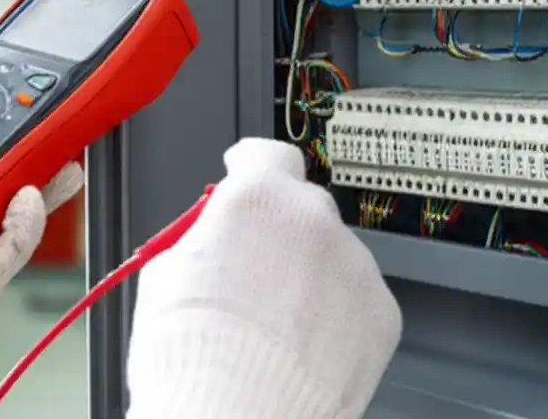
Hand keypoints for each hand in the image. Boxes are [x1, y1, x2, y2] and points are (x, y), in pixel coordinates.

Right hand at [126, 138, 401, 418]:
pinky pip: (357, 301)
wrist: (236, 417)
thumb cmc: (194, 357)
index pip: (268, 155)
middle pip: (301, 209)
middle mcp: (313, 221)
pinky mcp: (381, 314)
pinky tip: (304, 347)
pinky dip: (337, 318)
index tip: (248, 174)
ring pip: (332, 258)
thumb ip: (203, 239)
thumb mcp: (166, 274)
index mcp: (257, 199)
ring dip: (310, 278)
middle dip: (279, 234)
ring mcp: (354, 267)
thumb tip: (215, 241)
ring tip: (275, 329)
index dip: (253, 167)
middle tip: (251, 276)